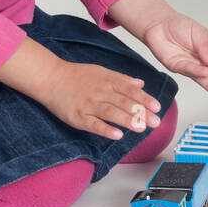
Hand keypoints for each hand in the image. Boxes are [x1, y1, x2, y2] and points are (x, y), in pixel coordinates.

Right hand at [41, 61, 163, 140]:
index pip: (130, 91)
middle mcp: (100, 92)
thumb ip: (122, 79)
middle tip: (155, 122)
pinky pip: (93, 124)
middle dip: (141, 113)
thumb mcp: (101, 71)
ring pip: (111, 112)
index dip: (145, 99)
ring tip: (141, 128)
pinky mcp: (78, 116)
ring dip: (127, 120)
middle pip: (124, 103)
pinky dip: (105, 129)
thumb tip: (141, 83)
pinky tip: (117, 135)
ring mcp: (89, 105)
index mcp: (108, 81)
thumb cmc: (76, 76)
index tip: (157, 107)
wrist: (50, 78)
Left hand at [137, 0, 207, 101]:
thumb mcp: (199, 32)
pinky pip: (190, 71)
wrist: (159, 24)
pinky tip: (206, 74)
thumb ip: (206, 47)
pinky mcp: (178, 67)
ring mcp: (191, 66)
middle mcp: (203, 61)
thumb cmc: (179, 25)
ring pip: (204, 78)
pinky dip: (198, 73)